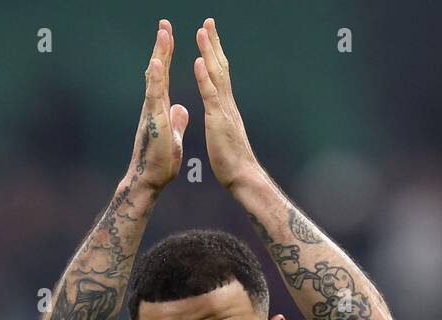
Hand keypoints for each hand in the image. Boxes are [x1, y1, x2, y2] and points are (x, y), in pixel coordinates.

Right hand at [129, 20, 188, 192]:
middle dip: (162, 47)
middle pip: (158, 70)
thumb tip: (182, 109)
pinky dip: (155, 78)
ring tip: (163, 32)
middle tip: (164, 24)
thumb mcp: (174, 137)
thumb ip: (177, 121)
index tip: (170, 36)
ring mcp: (152, 111)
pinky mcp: (153, 120)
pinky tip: (156, 62)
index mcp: (161, 107)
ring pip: (155, 77)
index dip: (168, 56)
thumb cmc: (159, 162)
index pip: (165, 76)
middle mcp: (154, 105)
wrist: (150, 180)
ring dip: (159, 54)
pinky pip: (154, 96)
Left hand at [194, 18, 258, 190]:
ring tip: (201, 31)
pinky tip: (199, 60)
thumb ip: (220, 121)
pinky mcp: (218, 120)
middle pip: (221, 67)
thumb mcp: (222, 135)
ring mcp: (224, 110)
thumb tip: (219, 115)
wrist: (242, 176)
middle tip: (208, 21)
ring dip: (209, 51)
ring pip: (216, 75)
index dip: (213, 55)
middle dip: (213, 43)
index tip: (207, 37)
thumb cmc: (231, 161)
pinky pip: (210, 94)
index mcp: (225, 107)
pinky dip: (204, 76)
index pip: (219, 75)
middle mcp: (227, 103)